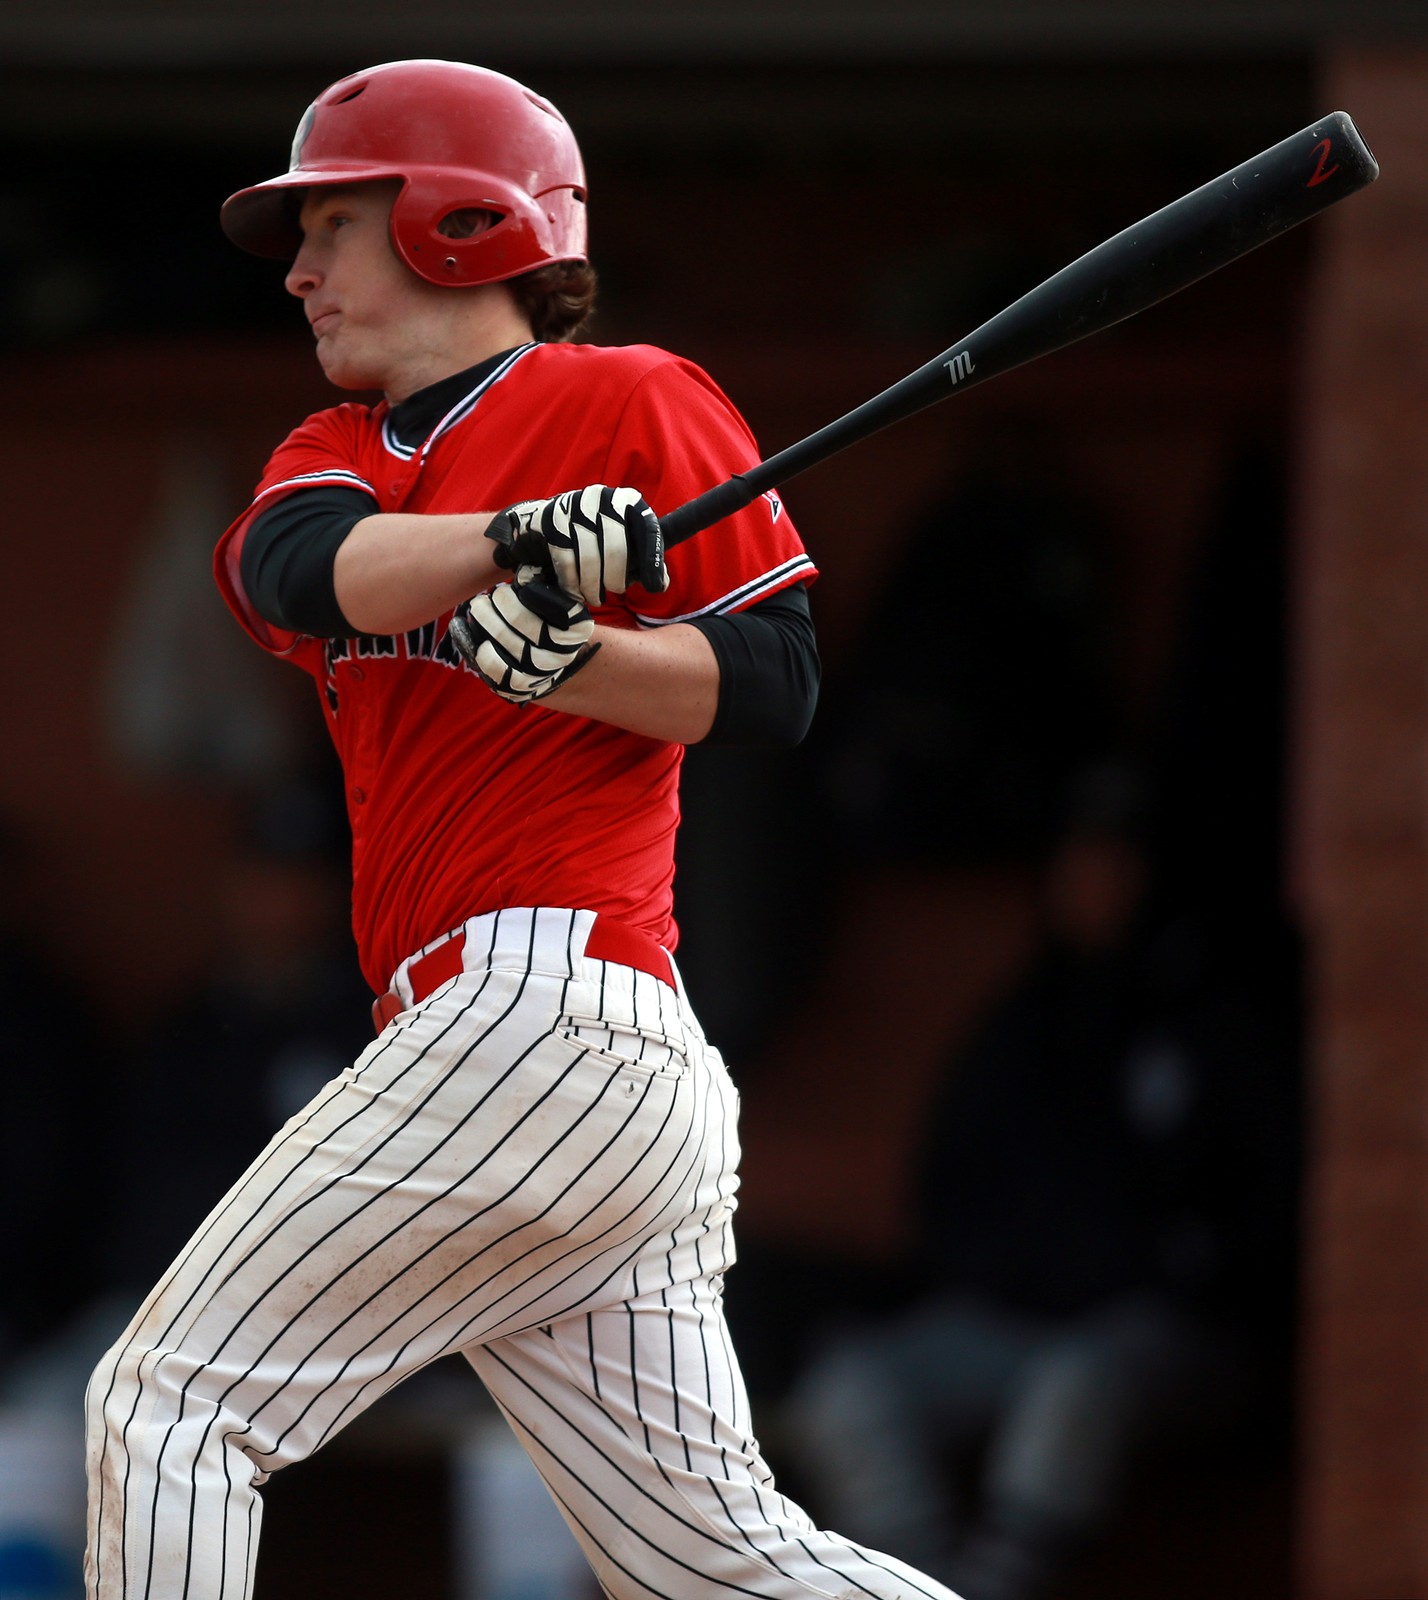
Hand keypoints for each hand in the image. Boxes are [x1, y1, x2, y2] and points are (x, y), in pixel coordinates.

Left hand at [447, 577, 598, 703]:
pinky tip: (459, 625)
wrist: (552, 660)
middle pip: (519, 618)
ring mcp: (539, 673)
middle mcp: (562, 653)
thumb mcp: (556, 595)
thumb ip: (544, 580)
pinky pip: (488, 663)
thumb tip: (522, 572)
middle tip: (493, 594)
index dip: (528, 588)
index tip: (519, 580)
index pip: (547, 601)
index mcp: (578, 627)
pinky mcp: (516, 686)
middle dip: (500, 600)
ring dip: (483, 617)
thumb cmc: (550, 617)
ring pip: (501, 638)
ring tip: (478, 606)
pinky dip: (470, 641)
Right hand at [486, 486, 668, 603]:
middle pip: (616, 549)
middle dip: (615, 579)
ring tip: (594, 597)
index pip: (649, 530)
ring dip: (592, 587)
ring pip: (590, 559)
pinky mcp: (551, 522)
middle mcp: (602, 497)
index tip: (654, 587)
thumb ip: (642, 558)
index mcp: (627, 499)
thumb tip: (659, 584)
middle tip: (612, 593)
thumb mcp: (620, 541)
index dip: (653, 561)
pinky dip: (572, 584)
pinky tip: (576, 594)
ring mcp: (574, 507)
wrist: (541, 524)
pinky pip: (567, 562)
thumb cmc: (591, 539)